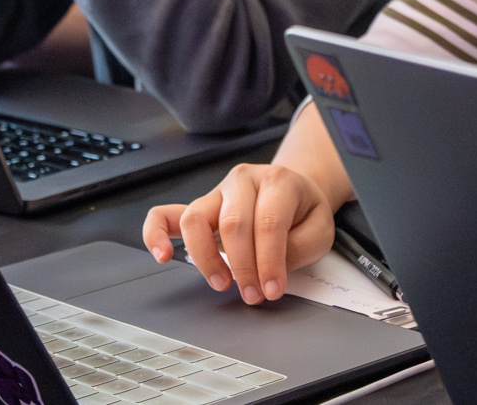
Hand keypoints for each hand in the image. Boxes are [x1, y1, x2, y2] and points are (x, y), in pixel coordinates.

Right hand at [141, 162, 335, 304]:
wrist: (294, 190)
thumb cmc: (304, 212)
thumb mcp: (320, 229)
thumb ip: (299, 247)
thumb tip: (269, 270)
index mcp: (278, 181)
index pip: (268, 222)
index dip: (269, 261)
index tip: (273, 290)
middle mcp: (243, 181)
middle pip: (232, 223)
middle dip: (243, 266)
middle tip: (253, 294)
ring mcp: (217, 192)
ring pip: (196, 219)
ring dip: (205, 258)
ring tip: (221, 282)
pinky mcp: (200, 206)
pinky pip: (165, 214)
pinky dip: (156, 233)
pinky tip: (162, 255)